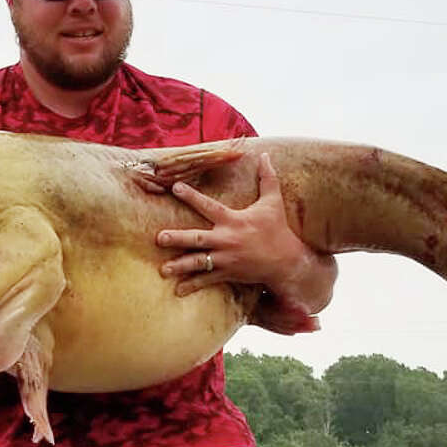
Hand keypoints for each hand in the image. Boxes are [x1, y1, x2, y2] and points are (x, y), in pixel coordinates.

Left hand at [156, 153, 336, 334]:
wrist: (287, 261)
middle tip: (159, 238)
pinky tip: (178, 290)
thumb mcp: (273, 202)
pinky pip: (207, 280)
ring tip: (163, 270)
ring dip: (180, 265)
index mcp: (233, 220)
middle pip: (197, 238)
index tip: (175, 187)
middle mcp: (226, 240)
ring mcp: (226, 258)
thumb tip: (265, 155)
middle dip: (177, 238)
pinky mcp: (228, 273)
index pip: (208, 206)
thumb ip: (267, 178)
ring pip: (199, 262)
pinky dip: (193, 285)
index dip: (191, 196)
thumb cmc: (278, 229)